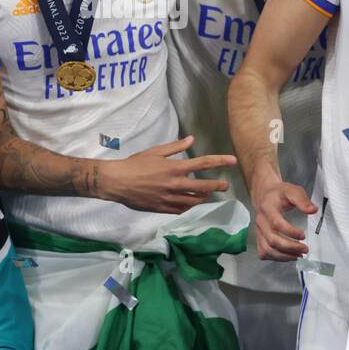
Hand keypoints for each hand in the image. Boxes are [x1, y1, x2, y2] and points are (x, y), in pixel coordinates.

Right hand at [101, 135, 235, 213]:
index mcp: (175, 168)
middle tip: (224, 185)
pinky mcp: (163, 208)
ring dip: (203, 197)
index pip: (204, 164)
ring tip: (207, 194)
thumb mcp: (155, 152)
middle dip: (218, 186)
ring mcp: (170, 198)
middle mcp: (176, 184)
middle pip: (204, 186)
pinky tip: (190, 202)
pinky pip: (181, 209)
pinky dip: (188, 206)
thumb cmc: (135, 164)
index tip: (233, 161)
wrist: (116, 182)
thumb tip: (191, 140)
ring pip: (194, 201)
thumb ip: (175, 147)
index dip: (220, 161)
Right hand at [250, 177, 316, 259]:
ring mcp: (258, 231)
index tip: (303, 235)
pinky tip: (288, 256)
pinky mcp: (259, 238)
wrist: (264, 194)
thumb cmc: (280, 194)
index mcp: (268, 208)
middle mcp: (260, 221)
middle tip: (305, 249)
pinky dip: (276, 257)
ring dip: (284, 256)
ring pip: (267, 249)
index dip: (290, 232)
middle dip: (290, 247)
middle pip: (272, 240)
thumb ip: (302, 200)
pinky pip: (264, 252)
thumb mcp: (293, 191)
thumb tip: (313, 210)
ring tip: (299, 255)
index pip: (276, 223)